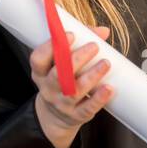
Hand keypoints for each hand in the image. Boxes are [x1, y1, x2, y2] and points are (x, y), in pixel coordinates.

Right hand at [32, 27, 115, 147]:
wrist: (56, 116)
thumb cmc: (62, 80)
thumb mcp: (62, 63)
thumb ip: (80, 43)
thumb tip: (103, 31)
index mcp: (41, 72)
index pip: (38, 59)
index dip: (51, 47)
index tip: (70, 34)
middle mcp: (48, 88)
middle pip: (58, 75)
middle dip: (77, 59)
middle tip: (94, 46)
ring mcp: (61, 103)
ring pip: (74, 91)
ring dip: (91, 76)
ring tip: (105, 63)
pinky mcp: (75, 115)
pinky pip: (87, 108)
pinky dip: (99, 99)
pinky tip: (109, 89)